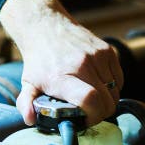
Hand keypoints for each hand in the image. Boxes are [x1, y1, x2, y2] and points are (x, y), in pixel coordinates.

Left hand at [0, 0, 123, 126]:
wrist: (45, 25)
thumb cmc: (38, 59)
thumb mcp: (28, 83)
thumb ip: (25, 104)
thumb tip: (30, 120)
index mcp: (62, 76)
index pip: (90, 99)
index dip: (93, 116)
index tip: (85, 119)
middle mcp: (82, 65)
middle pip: (108, 101)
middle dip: (101, 113)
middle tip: (89, 112)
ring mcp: (97, 56)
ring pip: (115, 91)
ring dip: (107, 99)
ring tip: (91, 96)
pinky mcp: (107, 50)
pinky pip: (119, 78)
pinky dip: (112, 86)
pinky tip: (97, 83)